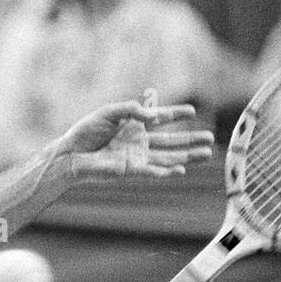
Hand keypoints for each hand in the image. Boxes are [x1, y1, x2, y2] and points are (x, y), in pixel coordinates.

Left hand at [58, 101, 213, 181]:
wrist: (70, 153)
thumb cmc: (86, 131)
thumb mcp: (109, 112)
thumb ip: (131, 110)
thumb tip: (153, 114)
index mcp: (134, 125)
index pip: (160, 117)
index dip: (176, 113)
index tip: (193, 110)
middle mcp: (139, 141)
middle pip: (171, 141)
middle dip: (191, 139)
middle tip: (210, 137)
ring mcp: (136, 156)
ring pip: (168, 158)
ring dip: (187, 157)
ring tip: (207, 154)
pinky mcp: (130, 170)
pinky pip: (153, 171)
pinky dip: (167, 171)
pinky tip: (182, 170)